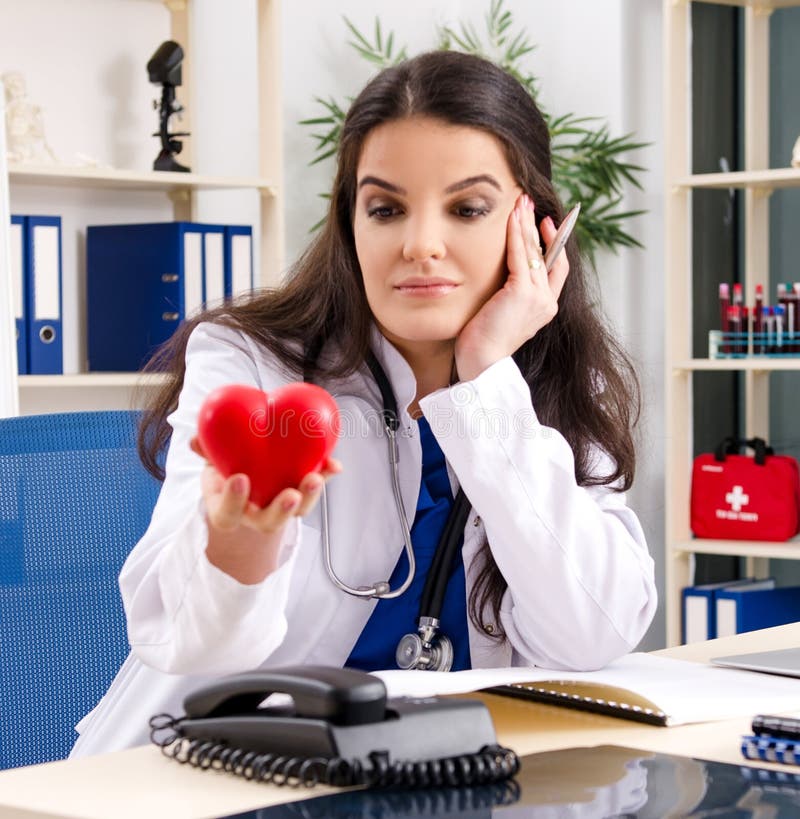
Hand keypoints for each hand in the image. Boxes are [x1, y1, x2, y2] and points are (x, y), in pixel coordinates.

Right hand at [190, 436, 341, 535]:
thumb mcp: (210, 460)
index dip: (234, 502)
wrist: (243, 474)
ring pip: (297, 511)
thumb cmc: (223, 469)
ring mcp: (280, 507)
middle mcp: (256, 515)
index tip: (239, 479)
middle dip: (281, 510)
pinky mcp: (302, 493)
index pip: (228, 514)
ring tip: (316, 477)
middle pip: (270, 522)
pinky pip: (314, 488)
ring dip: (309, 495)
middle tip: (290, 494)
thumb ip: (204, 450)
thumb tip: (196, 440)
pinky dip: (325, 476)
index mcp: (228, 510)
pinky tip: (333, 465)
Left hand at [454, 192, 569, 380]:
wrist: (482, 363)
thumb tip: (500, 276)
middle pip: (548, 254)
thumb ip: (507, 296)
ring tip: (519, 202)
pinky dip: (516, 234)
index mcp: (544, 309)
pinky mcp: (522, 292)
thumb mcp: (501, 315)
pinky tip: (510, 218)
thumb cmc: (483, 343)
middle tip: (528, 202)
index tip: (544, 223)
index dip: (554, 244)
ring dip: (526, 223)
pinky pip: (520, 254)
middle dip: (538, 225)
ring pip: (535, 251)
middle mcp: (547, 302)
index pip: (558, 269)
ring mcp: (538, 297)